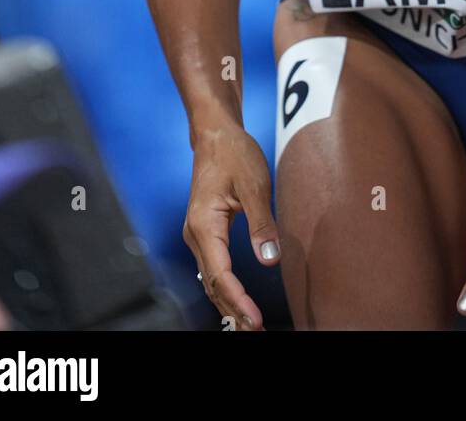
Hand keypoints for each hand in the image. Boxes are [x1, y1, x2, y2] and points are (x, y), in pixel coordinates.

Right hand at [184, 122, 280, 330]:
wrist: (215, 134)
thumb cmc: (234, 154)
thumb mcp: (254, 185)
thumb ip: (262, 222)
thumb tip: (270, 258)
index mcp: (204, 225)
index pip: (220, 274)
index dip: (239, 300)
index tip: (256, 320)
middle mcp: (195, 234)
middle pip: (213, 284)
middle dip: (232, 310)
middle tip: (255, 332)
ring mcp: (198, 235)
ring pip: (211, 279)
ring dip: (228, 303)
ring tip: (249, 325)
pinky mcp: (205, 232)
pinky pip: (213, 268)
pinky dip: (225, 288)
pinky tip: (238, 301)